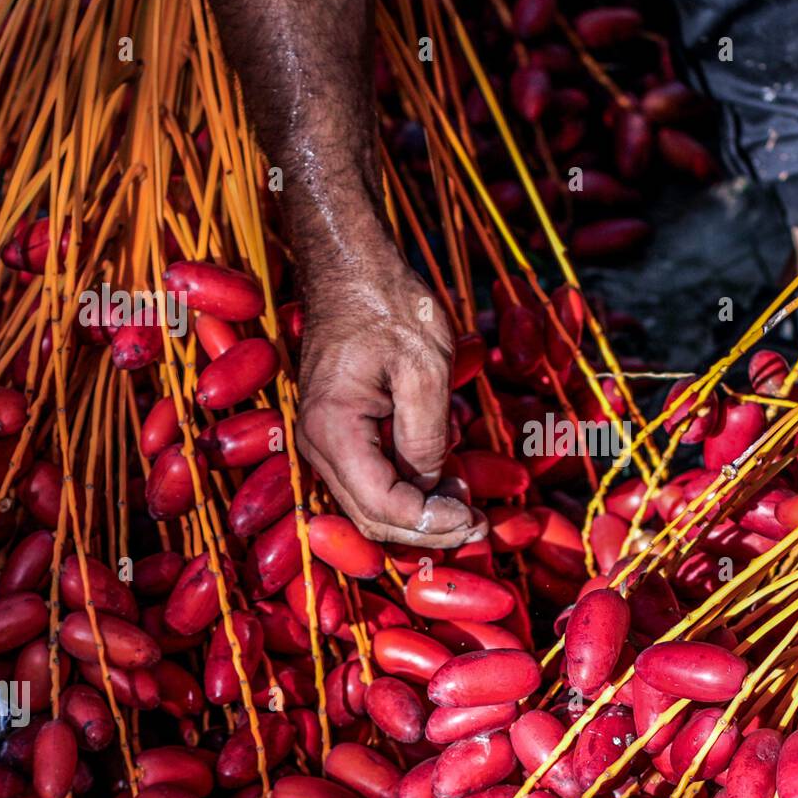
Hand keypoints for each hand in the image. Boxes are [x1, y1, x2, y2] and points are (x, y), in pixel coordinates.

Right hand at [295, 247, 485, 547]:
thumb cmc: (388, 305)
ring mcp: (326, 441)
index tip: (475, 518)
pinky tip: (447, 480)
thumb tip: (435, 488)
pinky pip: (372, 481)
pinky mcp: (341, 434)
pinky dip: (410, 492)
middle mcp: (318, 443)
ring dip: (420, 516)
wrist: (351, 268)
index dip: (430, 522)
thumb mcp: (425, 368)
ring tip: (468, 506)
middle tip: (479, 525)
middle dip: (428, 529)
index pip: (381, 505)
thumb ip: (428, 436)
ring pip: (371, 506)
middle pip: (372, 518)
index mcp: (333, 428)